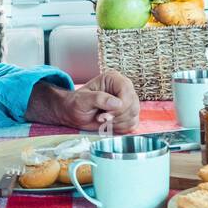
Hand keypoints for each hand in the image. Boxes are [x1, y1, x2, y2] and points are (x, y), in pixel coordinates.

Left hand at [26, 69, 140, 132]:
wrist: (74, 114)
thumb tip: (117, 104)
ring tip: (103, 120)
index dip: (119, 106)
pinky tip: (109, 125)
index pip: (127, 91)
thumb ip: (98, 99)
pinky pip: (133, 124)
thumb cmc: (76, 104)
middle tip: (100, 118)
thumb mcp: (82, 100)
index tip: (105, 115)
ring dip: (117, 123)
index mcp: (113, 79)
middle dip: (116, 117)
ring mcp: (128, 102)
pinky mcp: (129, 114)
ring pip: (133, 116)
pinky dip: (120, 128)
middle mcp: (123, 89)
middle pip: (133, 106)